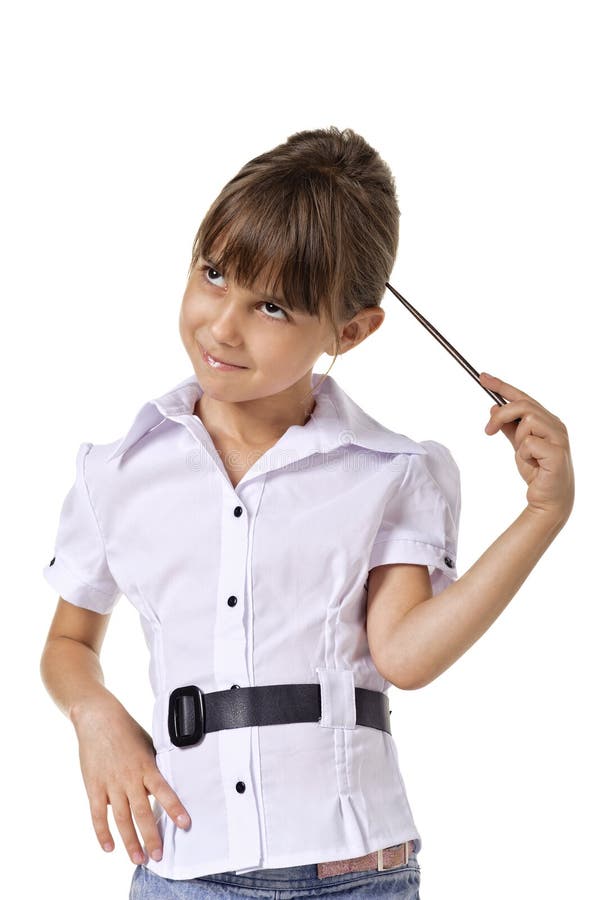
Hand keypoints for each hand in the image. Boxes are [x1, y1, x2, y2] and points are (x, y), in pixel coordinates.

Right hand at [72, 693, 190, 865]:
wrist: (99, 718)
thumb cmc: (127, 730)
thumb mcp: (149, 744)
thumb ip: (156, 765)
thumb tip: (172, 780)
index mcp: (146, 765)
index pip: (164, 790)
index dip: (174, 808)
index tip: (185, 824)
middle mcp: (129, 777)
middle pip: (142, 812)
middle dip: (151, 836)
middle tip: (157, 856)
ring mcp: (110, 783)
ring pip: (121, 818)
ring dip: (130, 840)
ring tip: (138, 859)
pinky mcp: (94, 786)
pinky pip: (98, 814)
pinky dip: (102, 832)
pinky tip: (109, 848)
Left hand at [479, 372, 573, 522]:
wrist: (547, 499)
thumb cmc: (537, 472)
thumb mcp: (518, 445)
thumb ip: (508, 427)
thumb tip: (494, 407)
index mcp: (547, 420)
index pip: (523, 397)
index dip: (502, 386)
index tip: (482, 377)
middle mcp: (556, 425)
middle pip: (523, 405)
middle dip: (501, 415)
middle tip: (488, 430)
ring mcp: (559, 438)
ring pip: (527, 420)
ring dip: (518, 439)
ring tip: (524, 455)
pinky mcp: (557, 453)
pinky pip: (529, 442)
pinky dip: (523, 454)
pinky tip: (532, 464)